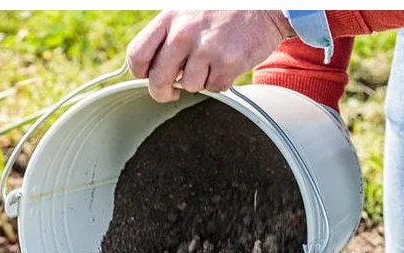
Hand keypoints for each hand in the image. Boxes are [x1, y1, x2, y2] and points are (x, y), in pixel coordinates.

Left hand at [127, 10, 295, 101]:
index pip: (137, 55)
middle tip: (170, 93)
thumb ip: (165, 37)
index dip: (139, 73)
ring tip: (210, 63)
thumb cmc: (222, 11)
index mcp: (169, 18)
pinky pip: (213, 88)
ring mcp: (206, 48)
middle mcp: (184, 33)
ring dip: (198, 82)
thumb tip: (148, 71)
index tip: (147, 77)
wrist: (266, 5)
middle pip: (157, 80)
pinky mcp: (227, 62)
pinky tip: (225, 63)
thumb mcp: (186, 13)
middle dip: (162, 92)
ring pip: (188, 87)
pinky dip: (219, 82)